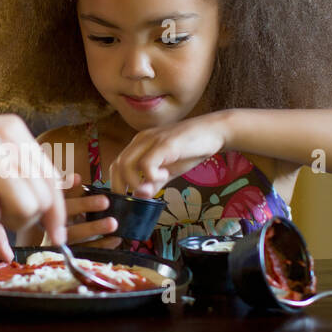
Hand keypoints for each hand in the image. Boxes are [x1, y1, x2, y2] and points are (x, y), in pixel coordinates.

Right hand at [0, 105, 67, 261]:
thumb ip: (11, 169)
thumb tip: (39, 206)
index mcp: (14, 130)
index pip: (52, 177)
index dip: (57, 212)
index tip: (55, 233)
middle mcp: (6, 139)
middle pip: (44, 198)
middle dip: (30, 220)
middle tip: (8, 223)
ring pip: (26, 209)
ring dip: (9, 222)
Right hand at [40, 172, 120, 248]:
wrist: (59, 249)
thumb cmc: (68, 218)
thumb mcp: (67, 203)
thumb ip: (71, 191)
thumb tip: (76, 178)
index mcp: (49, 210)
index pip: (56, 196)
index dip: (66, 187)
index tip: (78, 177)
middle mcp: (51, 225)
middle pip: (64, 214)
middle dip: (84, 205)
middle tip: (105, 201)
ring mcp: (61, 241)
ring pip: (74, 234)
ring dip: (94, 227)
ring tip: (113, 223)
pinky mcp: (71, 254)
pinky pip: (86, 250)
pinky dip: (102, 244)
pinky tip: (115, 239)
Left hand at [107, 113, 227, 197]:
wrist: (214, 132)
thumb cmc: (190, 150)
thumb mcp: (168, 171)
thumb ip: (154, 183)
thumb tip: (140, 197)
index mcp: (139, 145)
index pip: (117, 165)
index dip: (117, 184)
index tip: (127, 199)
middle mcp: (142, 140)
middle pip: (118, 165)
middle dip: (122, 187)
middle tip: (135, 199)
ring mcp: (152, 140)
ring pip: (127, 164)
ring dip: (136, 183)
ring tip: (153, 187)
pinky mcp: (165, 144)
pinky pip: (146, 163)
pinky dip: (151, 176)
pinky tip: (164, 176)